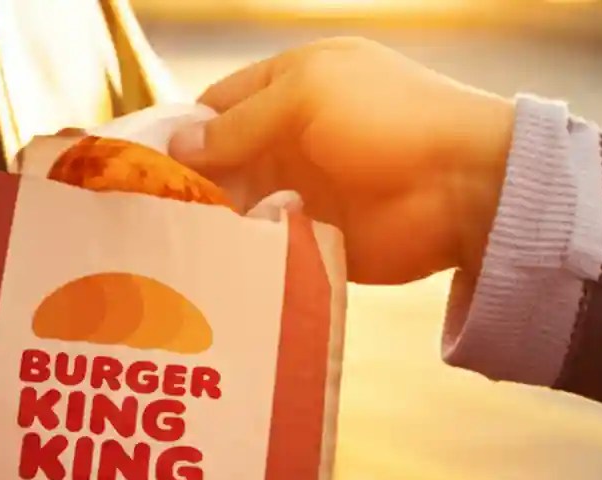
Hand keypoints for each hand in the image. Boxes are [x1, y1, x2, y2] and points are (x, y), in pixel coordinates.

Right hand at [167, 38, 515, 284]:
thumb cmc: (388, 121)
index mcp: (291, 86)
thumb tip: (176, 147)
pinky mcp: (317, 239)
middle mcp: (292, 138)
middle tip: (138, 221)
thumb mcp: (306, 98)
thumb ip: (239, 124)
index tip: (135, 169)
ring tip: (162, 251)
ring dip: (210, 224)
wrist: (465, 187)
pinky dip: (241, 257)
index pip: (217, 106)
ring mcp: (305, 190)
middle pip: (222, 161)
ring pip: (239, 207)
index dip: (180, 133)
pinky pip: (266, 247)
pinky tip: (205, 272)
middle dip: (187, 186)